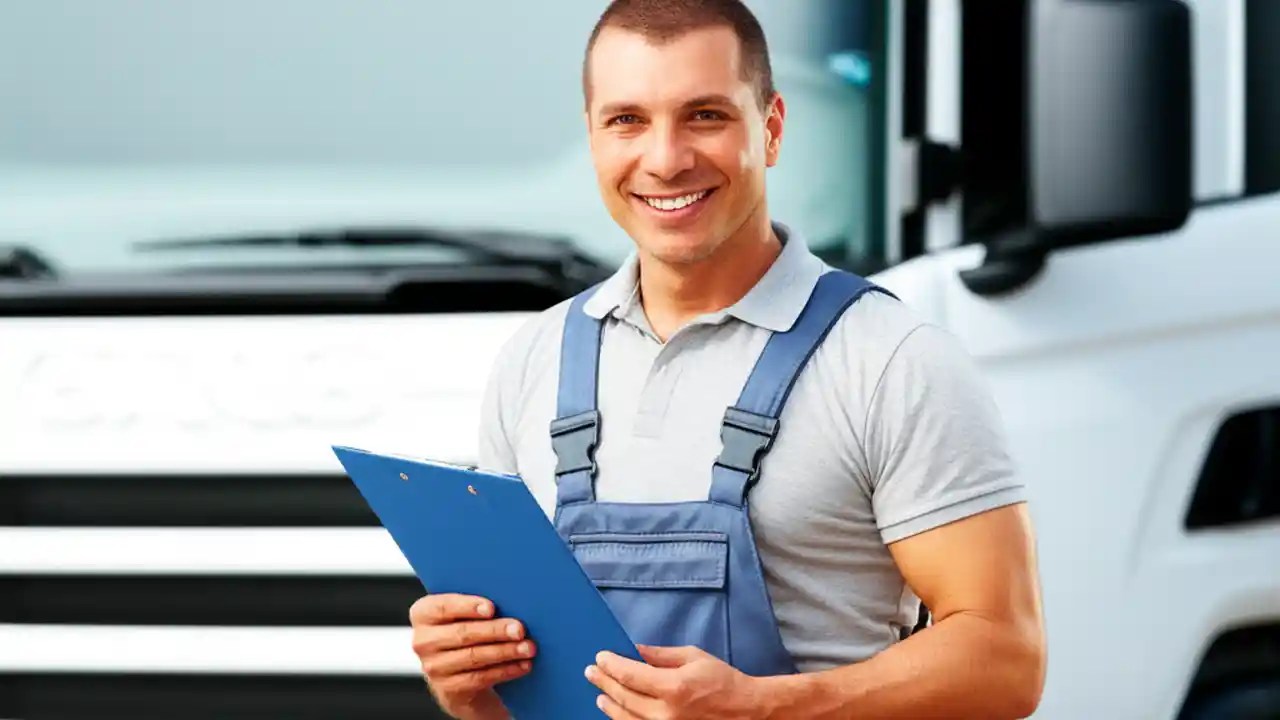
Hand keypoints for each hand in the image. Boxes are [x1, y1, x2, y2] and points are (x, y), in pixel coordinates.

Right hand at [409, 593, 535, 719]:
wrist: (457, 673)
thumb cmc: (465, 630)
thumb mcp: (461, 614)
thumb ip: (475, 605)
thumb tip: (510, 598)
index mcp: (423, 614)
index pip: (443, 607)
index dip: (467, 607)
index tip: (491, 608)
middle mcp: (423, 641)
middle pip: (462, 633)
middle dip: (495, 631)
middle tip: (519, 629)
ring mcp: (434, 667)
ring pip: (474, 657)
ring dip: (505, 652)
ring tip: (528, 648)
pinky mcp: (448, 688)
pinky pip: (481, 678)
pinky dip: (505, 670)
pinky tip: (522, 664)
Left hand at [585, 644, 771, 718]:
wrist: (745, 711)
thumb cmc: (722, 680)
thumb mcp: (694, 657)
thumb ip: (662, 655)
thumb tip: (636, 650)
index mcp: (672, 687)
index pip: (630, 675)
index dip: (611, 665)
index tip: (600, 658)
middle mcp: (665, 712)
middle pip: (623, 697)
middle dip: (604, 682)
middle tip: (591, 672)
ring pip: (626, 718)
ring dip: (610, 705)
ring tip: (600, 695)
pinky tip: (618, 713)